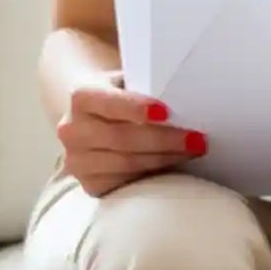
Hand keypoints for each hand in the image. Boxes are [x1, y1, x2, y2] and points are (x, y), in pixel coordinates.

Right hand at [57, 81, 206, 196]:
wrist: (94, 120)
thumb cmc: (120, 99)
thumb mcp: (127, 84)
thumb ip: (146, 87)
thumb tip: (182, 95)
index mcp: (81, 97)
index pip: (108, 102)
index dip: (137, 108)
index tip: (166, 112)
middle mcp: (72, 131)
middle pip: (122, 138)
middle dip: (164, 139)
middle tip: (197, 139)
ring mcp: (77, 162)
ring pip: (127, 163)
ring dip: (165, 158)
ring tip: (192, 151)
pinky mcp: (90, 185)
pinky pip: (125, 184)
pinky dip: (153, 175)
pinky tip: (173, 166)